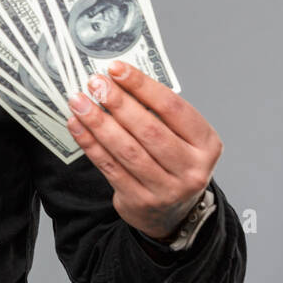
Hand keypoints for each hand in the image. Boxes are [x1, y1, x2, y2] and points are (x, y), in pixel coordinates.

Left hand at [66, 60, 222, 241]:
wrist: (172, 213)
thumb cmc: (171, 163)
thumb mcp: (179, 138)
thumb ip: (156, 113)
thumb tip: (116, 80)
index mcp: (206, 144)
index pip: (173, 108)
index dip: (142, 85)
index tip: (116, 69)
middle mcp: (192, 168)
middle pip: (149, 129)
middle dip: (118, 103)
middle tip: (95, 84)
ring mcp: (167, 189)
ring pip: (127, 150)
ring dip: (98, 122)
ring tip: (79, 101)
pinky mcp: (140, 201)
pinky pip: (109, 166)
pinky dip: (90, 143)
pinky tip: (77, 125)